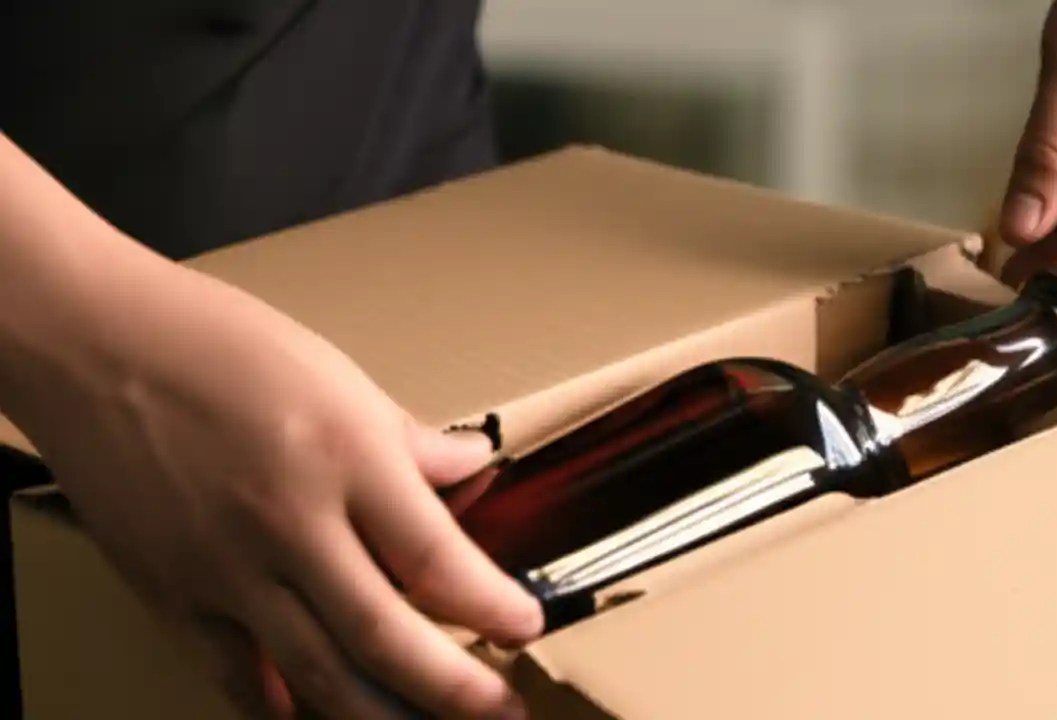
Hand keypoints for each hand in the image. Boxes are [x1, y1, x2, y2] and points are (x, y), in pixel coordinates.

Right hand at [4, 252, 540, 718]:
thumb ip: (409, 440)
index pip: (436, 556)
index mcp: (343, 456)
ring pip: (319, 674)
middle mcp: (289, 524)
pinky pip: (238, 677)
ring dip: (384, 714)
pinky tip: (316, 715)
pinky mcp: (173, 597)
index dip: (490, 603)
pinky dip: (283, 707)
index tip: (524, 625)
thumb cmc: (218, 346)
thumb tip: (470, 470)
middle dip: (455, 687)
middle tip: (500, 708)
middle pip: (386, 635)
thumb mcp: (338, 376)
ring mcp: (226, 571)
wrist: (95, 347)